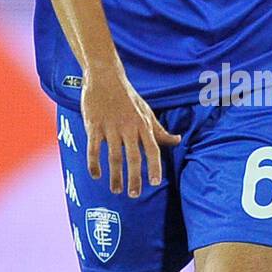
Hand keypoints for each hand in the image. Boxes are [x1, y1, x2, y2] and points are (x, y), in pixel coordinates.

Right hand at [81, 65, 180, 196]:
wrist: (105, 77)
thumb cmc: (127, 97)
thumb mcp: (146, 112)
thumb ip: (160, 131)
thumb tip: (177, 140)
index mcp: (142, 125)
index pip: (152, 149)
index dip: (153, 166)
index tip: (154, 182)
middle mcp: (128, 127)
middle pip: (132, 156)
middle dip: (134, 177)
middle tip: (134, 195)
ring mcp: (110, 126)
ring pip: (113, 155)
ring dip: (115, 175)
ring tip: (116, 190)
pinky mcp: (93, 125)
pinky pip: (93, 147)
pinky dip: (94, 162)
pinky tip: (95, 175)